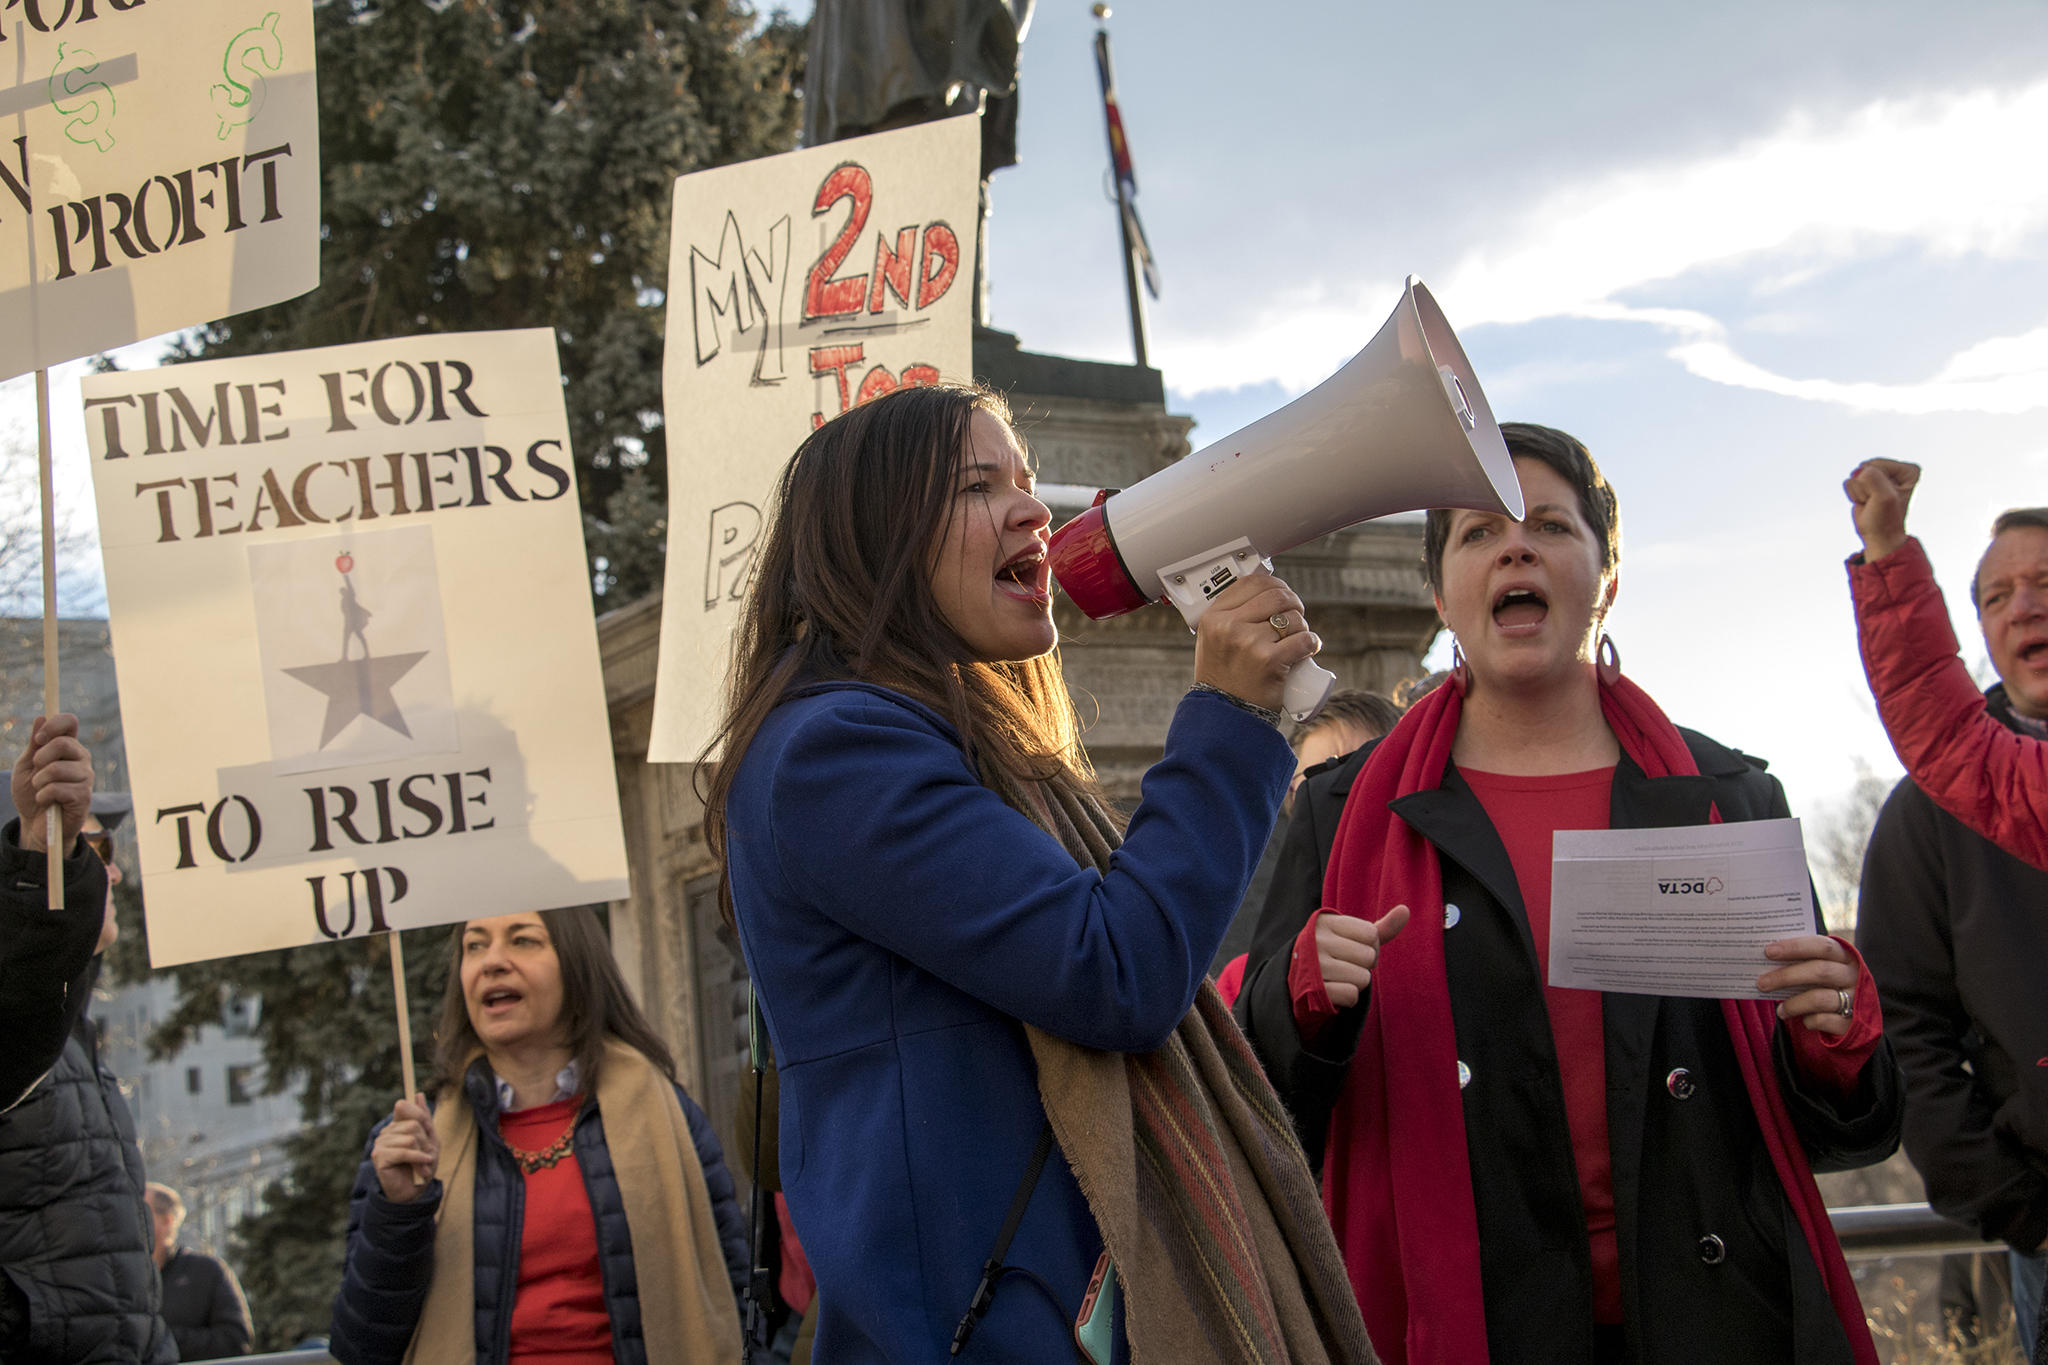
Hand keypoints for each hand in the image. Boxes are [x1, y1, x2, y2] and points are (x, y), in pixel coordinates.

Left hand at [11, 715, 92, 854]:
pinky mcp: (84, 796)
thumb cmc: (31, 792)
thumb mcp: (26, 766)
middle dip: (40, 759)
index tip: (38, 739)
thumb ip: (34, 745)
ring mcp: (85, 777)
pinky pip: (58, 789)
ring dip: (39, 782)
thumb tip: (42, 718)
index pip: (69, 722)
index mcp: (67, 747)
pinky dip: (43, 796)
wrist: (35, 823)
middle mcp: (81, 759)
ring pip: (57, 769)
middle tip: (36, 773)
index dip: (54, 725)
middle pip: (63, 743)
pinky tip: (47, 802)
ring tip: (40, 790)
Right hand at [371, 1095, 438, 1201]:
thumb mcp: (429, 1139)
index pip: (405, 1107)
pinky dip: (418, 1159)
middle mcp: (386, 1132)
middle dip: (425, 1141)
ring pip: (410, 1138)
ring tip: (423, 1165)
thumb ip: (423, 1118)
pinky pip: (404, 1151)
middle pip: (413, 1124)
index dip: (422, 1118)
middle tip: (427, 1155)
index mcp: (396, 1125)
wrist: (413, 1192)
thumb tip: (418, 1094)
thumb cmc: (421, 1165)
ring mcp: (380, 1144)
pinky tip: (423, 1167)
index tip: (429, 1132)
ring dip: (423, 1154)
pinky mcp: (379, 1157)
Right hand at [1192, 570, 1322, 713]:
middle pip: (1277, 596)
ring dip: (1302, 626)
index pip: (1251, 583)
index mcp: (1214, 617)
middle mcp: (1230, 627)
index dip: (1274, 584)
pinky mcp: (1270, 661)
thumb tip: (1262, 595)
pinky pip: (1304, 640)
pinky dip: (1312, 643)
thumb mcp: (1212, 640)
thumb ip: (1229, 616)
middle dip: (1293, 603)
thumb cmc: (1222, 678)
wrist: (1226, 713)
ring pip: (1293, 619)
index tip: (1282, 593)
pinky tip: (1309, 647)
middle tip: (1296, 615)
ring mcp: (1250, 643)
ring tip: (1295, 639)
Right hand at [1318, 904, 1409, 1008]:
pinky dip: (1348, 997)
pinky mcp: (1315, 990)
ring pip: (1363, 978)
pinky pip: (1352, 994)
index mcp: (1326, 922)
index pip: (1371, 934)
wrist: (1297, 980)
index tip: (1355, 949)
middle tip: (1346, 966)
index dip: (1372, 946)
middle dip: (1364, 966)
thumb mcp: (1351, 937)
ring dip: (1356, 982)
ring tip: (1338, 978)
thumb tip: (1405, 910)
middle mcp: (1318, 941)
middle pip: (1369, 956)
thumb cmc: (1332, 954)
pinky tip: (1335, 990)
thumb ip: (1380, 928)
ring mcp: (1315, 966)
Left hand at [1759, 935, 1858, 1036]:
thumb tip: (1763, 964)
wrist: (1854, 1021)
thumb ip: (1801, 964)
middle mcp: (1853, 976)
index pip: (1822, 946)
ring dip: (1793, 1004)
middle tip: (1762, 983)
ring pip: (1819, 998)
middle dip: (1786, 976)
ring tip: (1780, 1011)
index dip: (1795, 947)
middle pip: (1819, 971)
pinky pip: (1823, 1020)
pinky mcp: (1853, 1023)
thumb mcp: (1819, 971)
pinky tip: (1803, 1020)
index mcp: (1844, 957)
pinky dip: (1808, 1020)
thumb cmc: (1826, 988)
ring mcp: (1856, 999)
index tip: (1768, 951)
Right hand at [1843, 459, 1919, 561]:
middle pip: (1866, 468)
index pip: (1878, 465)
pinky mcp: (1866, 484)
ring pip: (1856, 475)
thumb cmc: (1887, 519)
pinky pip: (1849, 482)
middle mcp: (1895, 471)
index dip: (1875, 484)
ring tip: (1870, 503)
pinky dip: (1853, 495)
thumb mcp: (1884, 497)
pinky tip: (1865, 503)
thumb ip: (1871, 477)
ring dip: (1859, 492)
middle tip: (1875, 502)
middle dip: (1866, 488)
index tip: (1884, 499)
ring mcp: (1880, 477)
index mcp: (1908, 471)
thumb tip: (1857, 471)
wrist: (1879, 537)